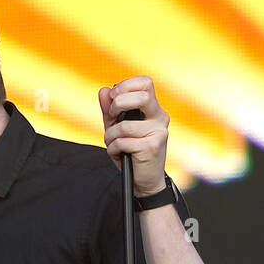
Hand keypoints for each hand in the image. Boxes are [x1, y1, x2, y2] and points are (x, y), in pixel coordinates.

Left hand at [100, 76, 169, 196]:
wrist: (144, 180)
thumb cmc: (131, 152)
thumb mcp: (117, 128)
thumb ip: (110, 110)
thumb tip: (104, 90)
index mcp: (153, 109)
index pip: (146, 82)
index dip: (126, 85)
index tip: (114, 96)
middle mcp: (160, 118)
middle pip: (140, 96)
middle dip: (118, 105)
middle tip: (112, 117)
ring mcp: (158, 132)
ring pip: (124, 125)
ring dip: (110, 136)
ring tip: (114, 144)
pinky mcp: (152, 147)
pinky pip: (122, 142)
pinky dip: (113, 149)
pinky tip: (120, 154)